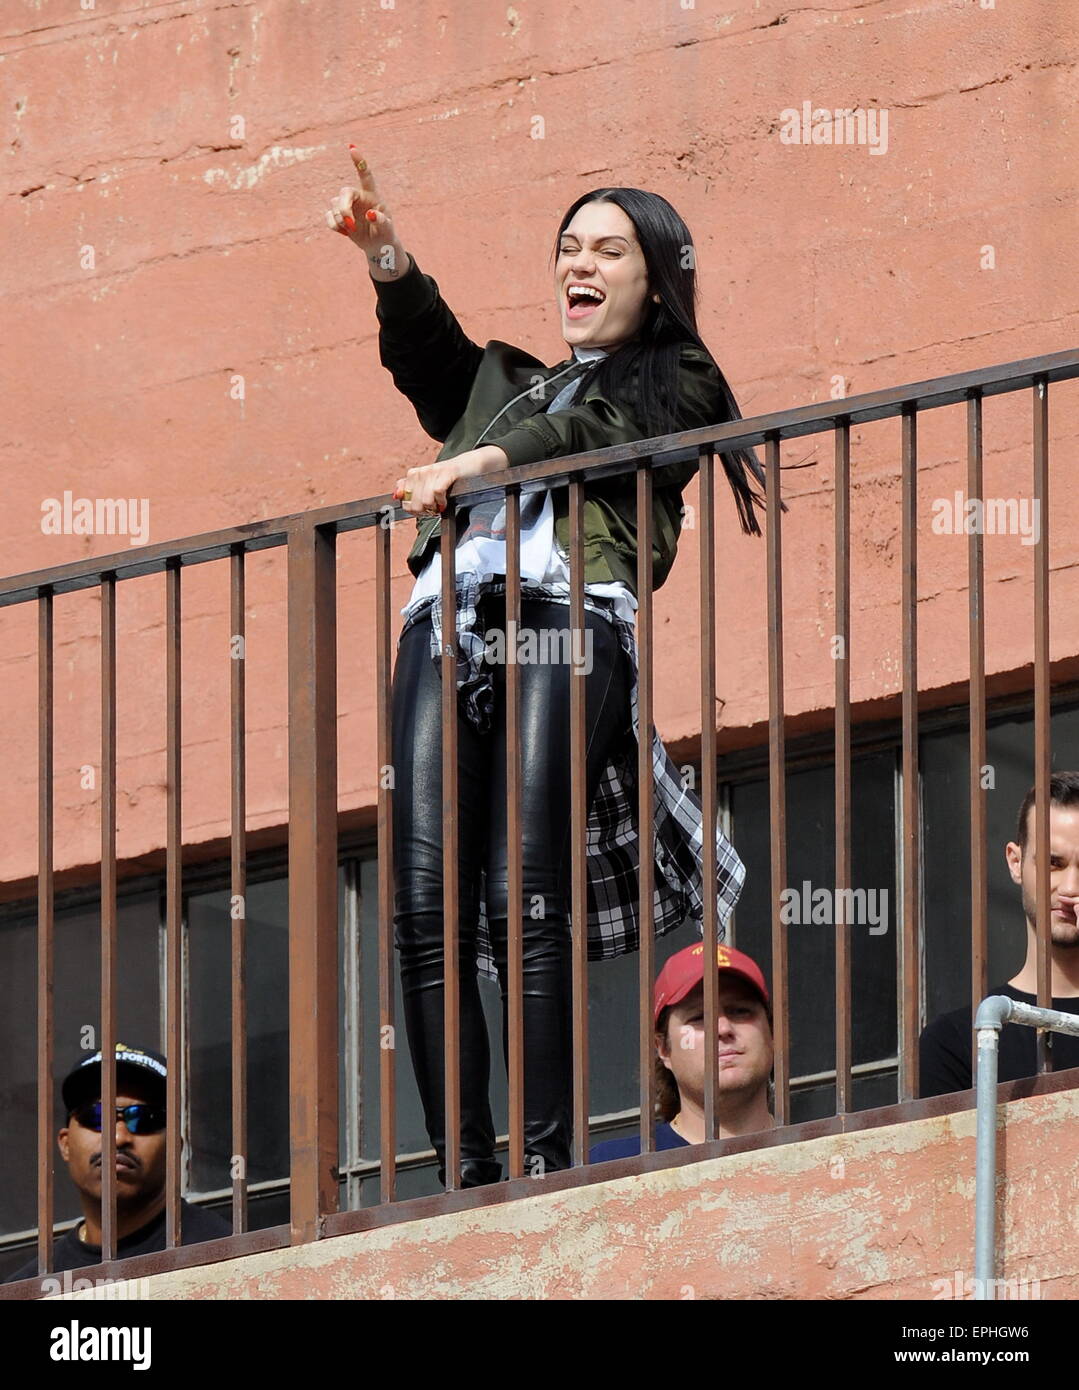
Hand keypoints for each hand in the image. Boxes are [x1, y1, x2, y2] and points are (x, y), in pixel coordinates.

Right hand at [325, 148, 409, 277]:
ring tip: (352, 230)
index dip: (359, 162)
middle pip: (344, 192)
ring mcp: (347, 205)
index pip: (365, 175)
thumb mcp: (387, 230)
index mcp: (372, 195)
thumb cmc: (385, 234)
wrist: (377, 245)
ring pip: (334, 205)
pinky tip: (345, 232)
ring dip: (341, 220)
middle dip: (344, 208)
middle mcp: (358, 196)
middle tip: (350, 224)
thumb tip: (370, 214)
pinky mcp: (338, 215)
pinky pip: (328, 216)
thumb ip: (381, 221)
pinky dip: (334, 226)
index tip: (352, 148)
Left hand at [393, 447, 509, 516]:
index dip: (413, 510)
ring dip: (434, 508)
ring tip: (440, 505)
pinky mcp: (446, 472)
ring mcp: (433, 471)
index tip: (423, 510)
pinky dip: (441, 501)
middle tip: (434, 509)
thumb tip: (396, 496)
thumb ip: (410, 489)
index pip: (404, 499)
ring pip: (424, 500)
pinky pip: (437, 492)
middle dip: (424, 511)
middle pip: (413, 503)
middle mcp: (420, 472)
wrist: (469, 466)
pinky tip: (445, 501)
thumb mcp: (427, 484)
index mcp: (413, 475)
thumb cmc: (449, 479)